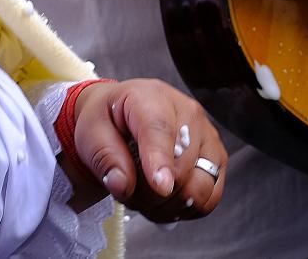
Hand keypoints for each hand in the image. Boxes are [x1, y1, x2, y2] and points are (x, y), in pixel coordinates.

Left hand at [64, 79, 224, 222]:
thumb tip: (123, 185)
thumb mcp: (91, 131)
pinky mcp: (216, 159)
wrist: (122, 115)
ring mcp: (207, 136)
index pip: (161, 130)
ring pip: (200, 187)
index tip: (160, 186)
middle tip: (126, 192)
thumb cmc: (109, 120)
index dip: (161, 161)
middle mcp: (188, 113)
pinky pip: (210, 198)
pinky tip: (163, 202)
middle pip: (182, 168)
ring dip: (168, 206)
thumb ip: (104, 157)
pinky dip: (186, 209)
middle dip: (150, 195)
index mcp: (152, 98)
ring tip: (144, 198)